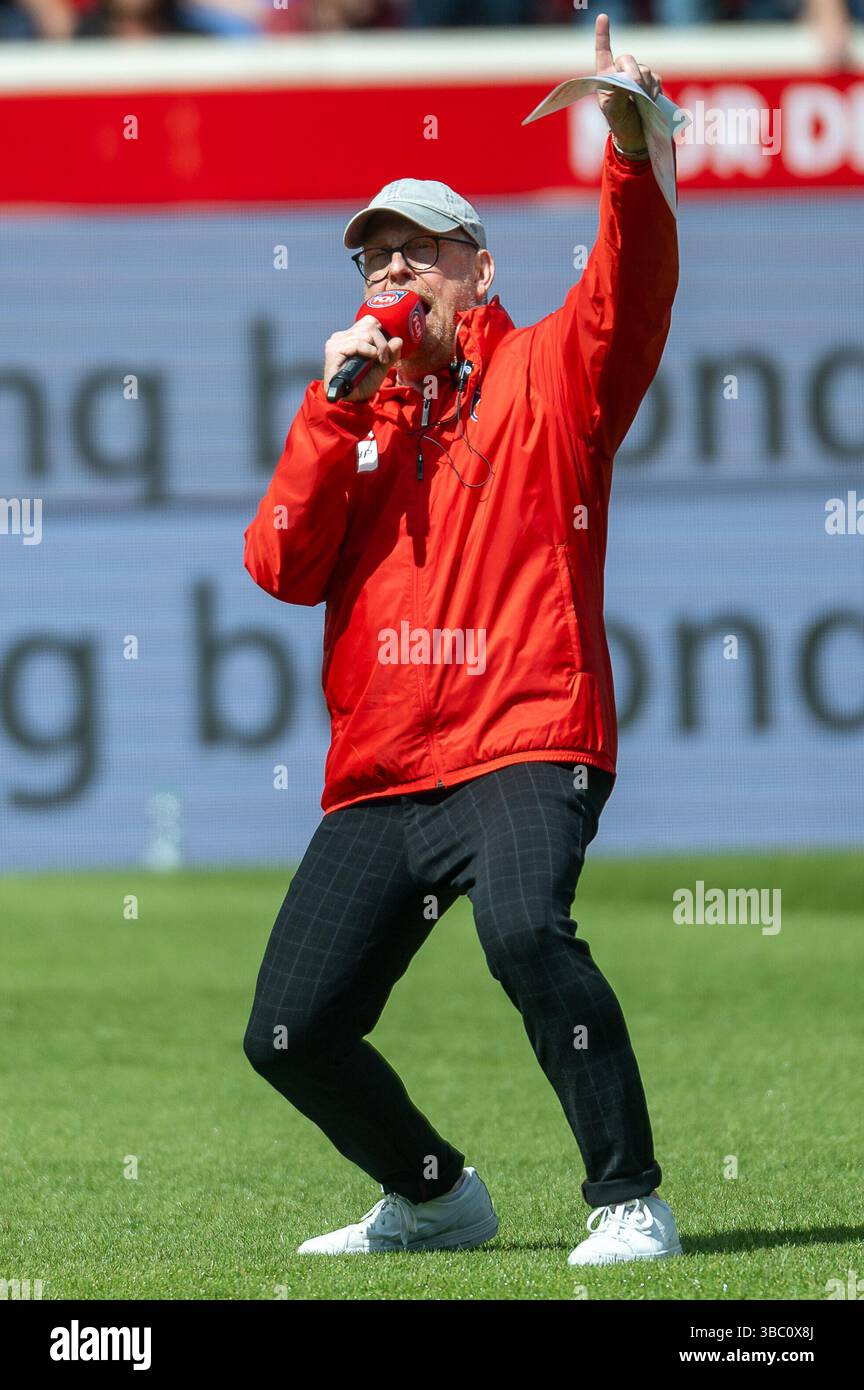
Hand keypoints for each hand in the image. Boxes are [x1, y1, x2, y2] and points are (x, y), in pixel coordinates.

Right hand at [322, 315, 403, 402]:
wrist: (351, 400)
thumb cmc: (362, 383)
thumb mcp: (381, 367)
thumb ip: (390, 353)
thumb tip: (399, 339)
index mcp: (351, 336)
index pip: (369, 321)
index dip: (381, 332)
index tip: (385, 349)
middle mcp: (342, 336)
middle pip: (370, 325)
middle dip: (382, 342)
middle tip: (384, 358)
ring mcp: (336, 342)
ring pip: (366, 332)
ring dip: (378, 348)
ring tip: (379, 361)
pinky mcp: (334, 350)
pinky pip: (357, 342)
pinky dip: (368, 350)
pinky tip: (371, 358)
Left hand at [594, 12, 661, 153]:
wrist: (635, 134)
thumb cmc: (619, 122)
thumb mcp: (613, 112)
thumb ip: (617, 95)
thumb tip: (627, 81)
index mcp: (606, 76)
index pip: (603, 51)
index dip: (603, 34)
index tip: (603, 17)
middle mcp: (621, 71)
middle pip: (628, 60)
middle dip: (633, 74)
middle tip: (636, 90)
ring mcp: (637, 75)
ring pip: (644, 70)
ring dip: (645, 86)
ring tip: (641, 102)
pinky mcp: (651, 81)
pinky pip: (655, 78)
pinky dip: (654, 90)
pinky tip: (650, 100)